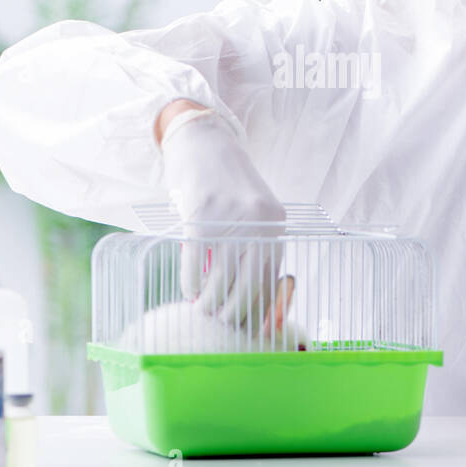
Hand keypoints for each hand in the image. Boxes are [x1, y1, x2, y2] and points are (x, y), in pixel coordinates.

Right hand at [158, 105, 284, 325]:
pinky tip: (190, 291)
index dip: (259, 308)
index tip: (249, 325)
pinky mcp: (198, 215)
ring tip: (204, 310)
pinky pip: (194, 263)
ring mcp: (227, 218)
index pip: (270, 278)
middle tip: (222, 321)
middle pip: (247, 286)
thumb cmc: (228, 182)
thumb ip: (257, 245)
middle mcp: (256, 221)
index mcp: (275, 222)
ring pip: (220, 279)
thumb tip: (253, 298)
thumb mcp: (254, 210)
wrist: (203, 141)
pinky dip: (191, 284)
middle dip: (234, 312)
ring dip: (210, 302)